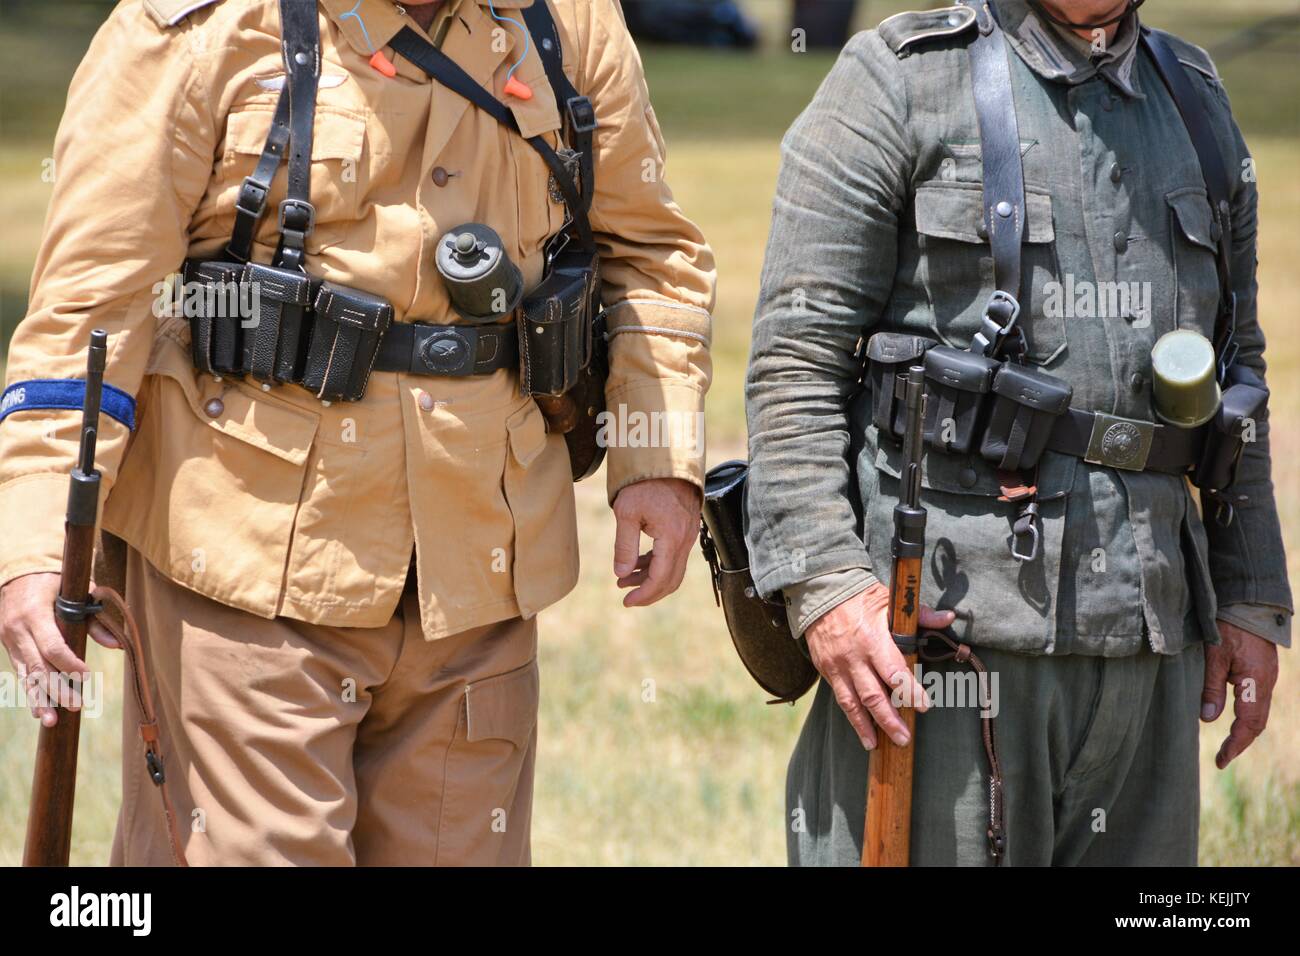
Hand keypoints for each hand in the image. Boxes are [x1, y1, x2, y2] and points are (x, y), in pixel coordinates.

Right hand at [0, 571, 118, 725]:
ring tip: (52, 721)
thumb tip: (116, 644)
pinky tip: (39, 711)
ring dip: (39, 699)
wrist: (17, 573)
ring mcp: (9, 641)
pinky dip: (30, 693)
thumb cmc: (54, 581)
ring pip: (24, 675)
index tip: (88, 677)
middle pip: (37, 666)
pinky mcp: (8, 648)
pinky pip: (19, 674)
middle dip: (57, 689)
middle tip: (77, 706)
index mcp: (34, 614)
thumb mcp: (76, 592)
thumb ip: (94, 618)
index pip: (52, 646)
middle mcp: (17, 630)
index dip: (70, 664)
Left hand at [611, 477, 700, 606]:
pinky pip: (674, 556)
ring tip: (624, 580)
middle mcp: (685, 539)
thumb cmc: (645, 483)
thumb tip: (621, 573)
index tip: (626, 601)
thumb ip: (624, 545)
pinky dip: (656, 565)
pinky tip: (637, 565)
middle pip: (671, 580)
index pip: (660, 578)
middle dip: (649, 593)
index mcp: (672, 537)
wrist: (666, 460)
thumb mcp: (626, 512)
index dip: (644, 594)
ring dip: (650, 579)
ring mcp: (688, 535)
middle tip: (627, 598)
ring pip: (673, 569)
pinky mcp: (685, 530)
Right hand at [803, 581, 954, 749]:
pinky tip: (864, 735)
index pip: (894, 671)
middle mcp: (854, 656)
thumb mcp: (890, 600)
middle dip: (890, 720)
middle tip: (904, 739)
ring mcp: (838, 665)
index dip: (909, 691)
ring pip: (854, 703)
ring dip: (868, 726)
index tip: (923, 706)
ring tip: (879, 745)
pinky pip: (842, 698)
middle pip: (873, 695)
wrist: (820, 592)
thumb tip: (948, 619)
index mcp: (873, 638)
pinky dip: (852, 719)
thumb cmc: (861, 597)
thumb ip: (920, 614)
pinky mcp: (827, 670)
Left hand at [1202, 620, 1278, 768]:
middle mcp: (1267, 684)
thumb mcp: (1215, 655)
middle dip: (1240, 742)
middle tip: (1222, 758)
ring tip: (1227, 746)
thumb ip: (1211, 687)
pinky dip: (1247, 717)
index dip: (1235, 745)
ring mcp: (1267, 678)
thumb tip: (1208, 719)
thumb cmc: (1230, 626)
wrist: (1251, 604)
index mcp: (1256, 683)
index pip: (1248, 724)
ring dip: (1244, 731)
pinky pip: (1258, 702)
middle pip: (1257, 723)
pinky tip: (1234, 720)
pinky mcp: (1263, 672)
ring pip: (1259, 714)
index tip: (1221, 760)